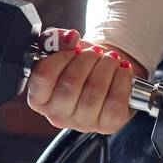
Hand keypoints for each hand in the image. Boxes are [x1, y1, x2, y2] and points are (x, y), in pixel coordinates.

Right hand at [27, 28, 147, 133]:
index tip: (73, 48)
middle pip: (70, 83)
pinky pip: (115, 102)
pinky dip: (121, 80)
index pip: (42, 77)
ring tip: (111, 58)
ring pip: (94, 92)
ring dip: (106, 67)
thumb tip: (69, 38)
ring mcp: (83, 123)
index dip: (60, 58)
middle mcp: (58, 115)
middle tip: (96, 51)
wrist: (105, 77)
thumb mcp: (62, 49)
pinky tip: (122, 69)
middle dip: (87, 60)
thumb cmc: (80, 65)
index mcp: (40, 99)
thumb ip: (55, 39)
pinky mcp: (107, 125)